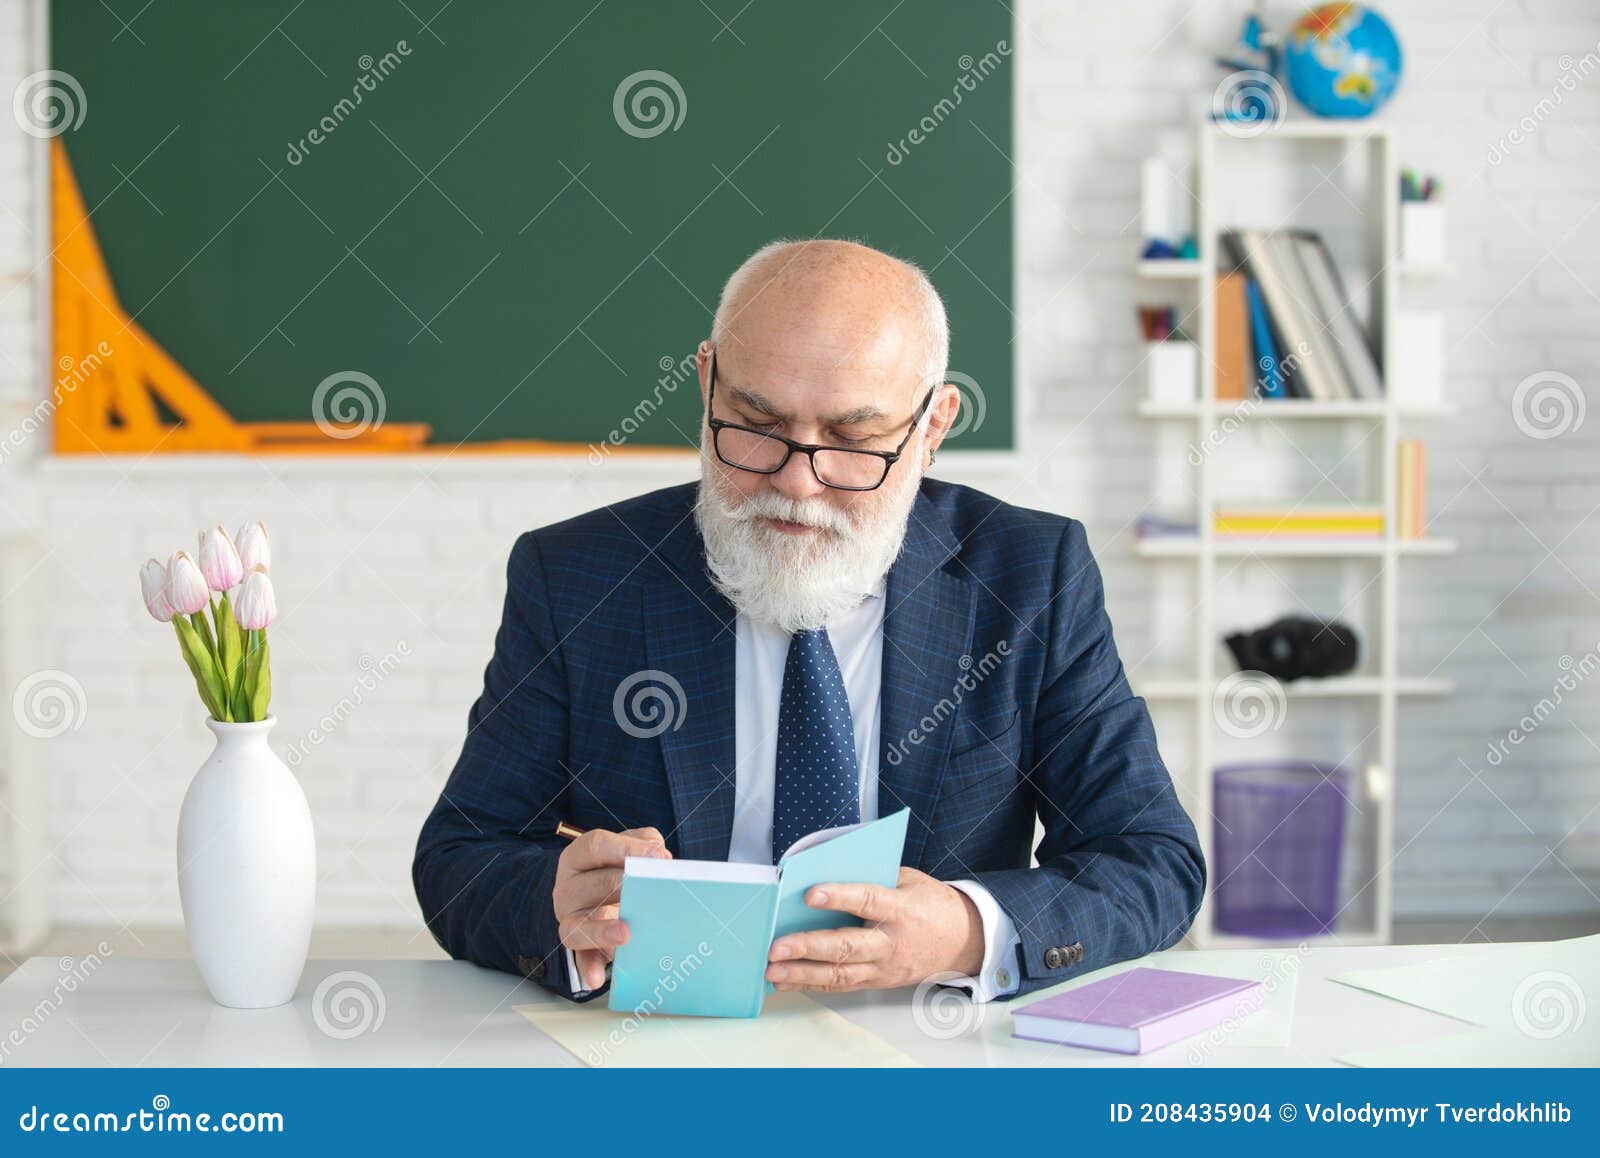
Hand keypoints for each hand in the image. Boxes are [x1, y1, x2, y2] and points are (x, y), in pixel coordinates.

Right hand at [552, 826, 669, 989]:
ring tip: (627, 933)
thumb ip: (644, 843)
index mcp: (578, 857)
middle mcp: (567, 888)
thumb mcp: (629, 848)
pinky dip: (588, 969)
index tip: (655, 856)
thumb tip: (661, 858)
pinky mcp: (578, 947)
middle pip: (588, 885)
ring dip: (602, 931)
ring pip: (576, 926)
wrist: (603, 899)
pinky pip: (580, 960)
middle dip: (618, 886)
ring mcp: (569, 919)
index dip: (624, 848)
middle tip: (647, 890)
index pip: (594, 846)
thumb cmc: (618, 871)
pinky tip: (598, 979)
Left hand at [764, 867, 984, 991]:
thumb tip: (828, 868)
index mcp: (901, 909)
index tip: (810, 894)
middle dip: (808, 947)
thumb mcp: (910, 880)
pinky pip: (840, 985)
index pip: (868, 901)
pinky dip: (810, 984)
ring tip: (771, 969)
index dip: (839, 897)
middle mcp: (890, 943)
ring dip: (802, 973)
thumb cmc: (932, 904)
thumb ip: (874, 876)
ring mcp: (883, 967)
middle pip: (846, 947)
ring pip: (839, 974)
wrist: (964, 941)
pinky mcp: (877, 981)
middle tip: (776, 946)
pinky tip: (785, 981)